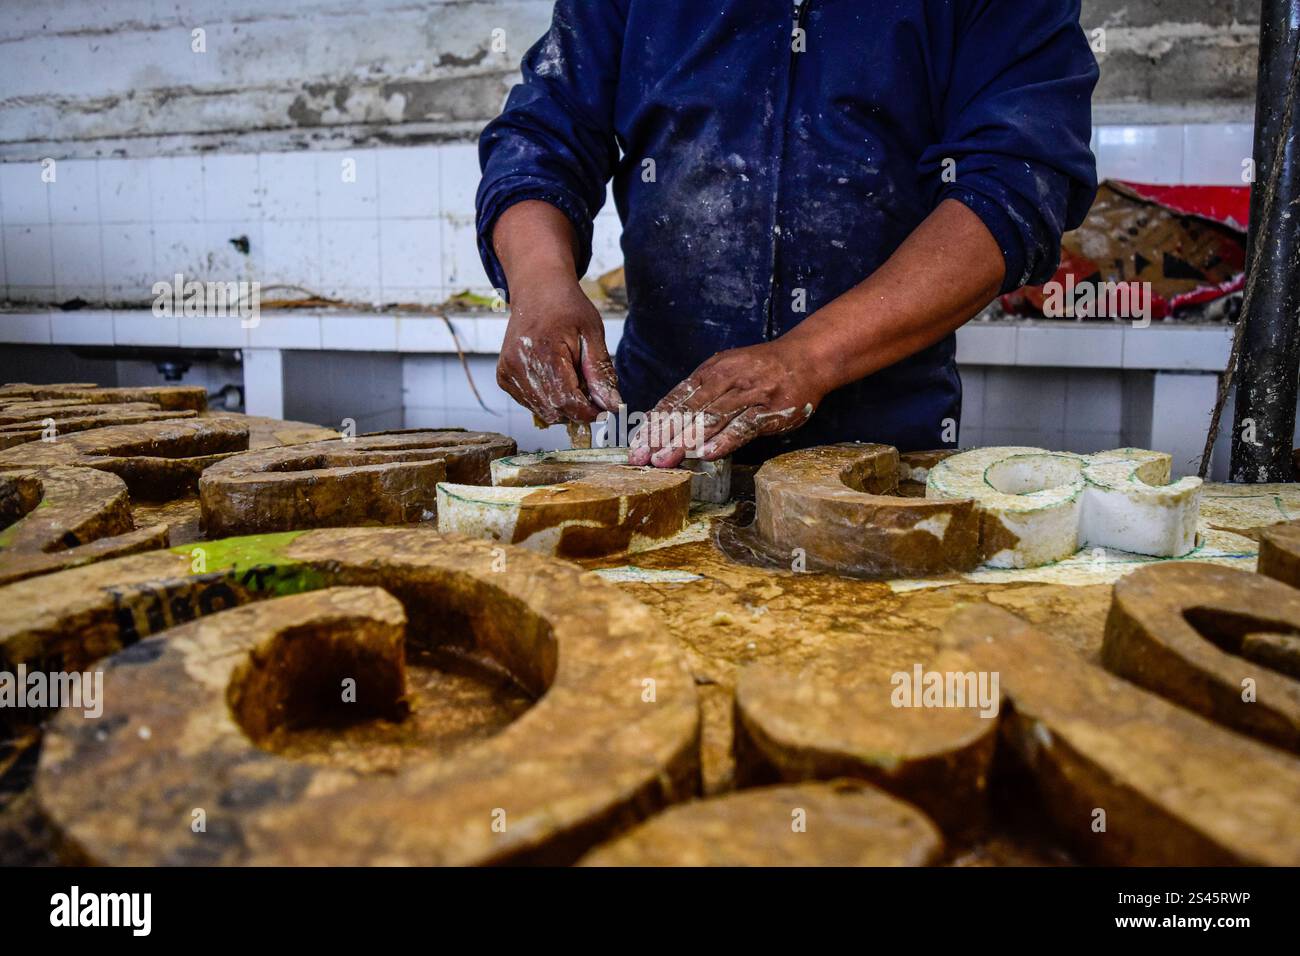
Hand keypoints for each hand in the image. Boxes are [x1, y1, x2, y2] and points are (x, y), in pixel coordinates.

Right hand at [496, 278, 621, 424]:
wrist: (537, 289)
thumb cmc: (567, 308)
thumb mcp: (592, 334)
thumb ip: (601, 372)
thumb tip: (612, 406)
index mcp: (543, 352)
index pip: (567, 402)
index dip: (589, 411)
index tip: (605, 408)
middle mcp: (519, 365)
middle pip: (554, 410)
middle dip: (577, 408)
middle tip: (590, 388)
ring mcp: (507, 372)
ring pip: (542, 411)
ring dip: (563, 405)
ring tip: (572, 378)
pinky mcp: (503, 376)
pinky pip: (530, 403)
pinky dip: (548, 399)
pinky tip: (555, 377)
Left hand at [629, 339, 822, 467]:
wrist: (806, 358)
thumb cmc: (761, 369)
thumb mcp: (725, 370)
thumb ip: (700, 393)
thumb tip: (666, 419)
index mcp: (710, 371)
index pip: (675, 399)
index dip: (653, 423)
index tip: (636, 443)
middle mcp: (725, 380)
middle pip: (687, 411)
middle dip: (661, 436)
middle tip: (642, 457)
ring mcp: (748, 394)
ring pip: (710, 419)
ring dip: (684, 441)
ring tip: (665, 460)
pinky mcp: (769, 409)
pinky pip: (743, 426)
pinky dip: (724, 441)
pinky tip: (706, 454)